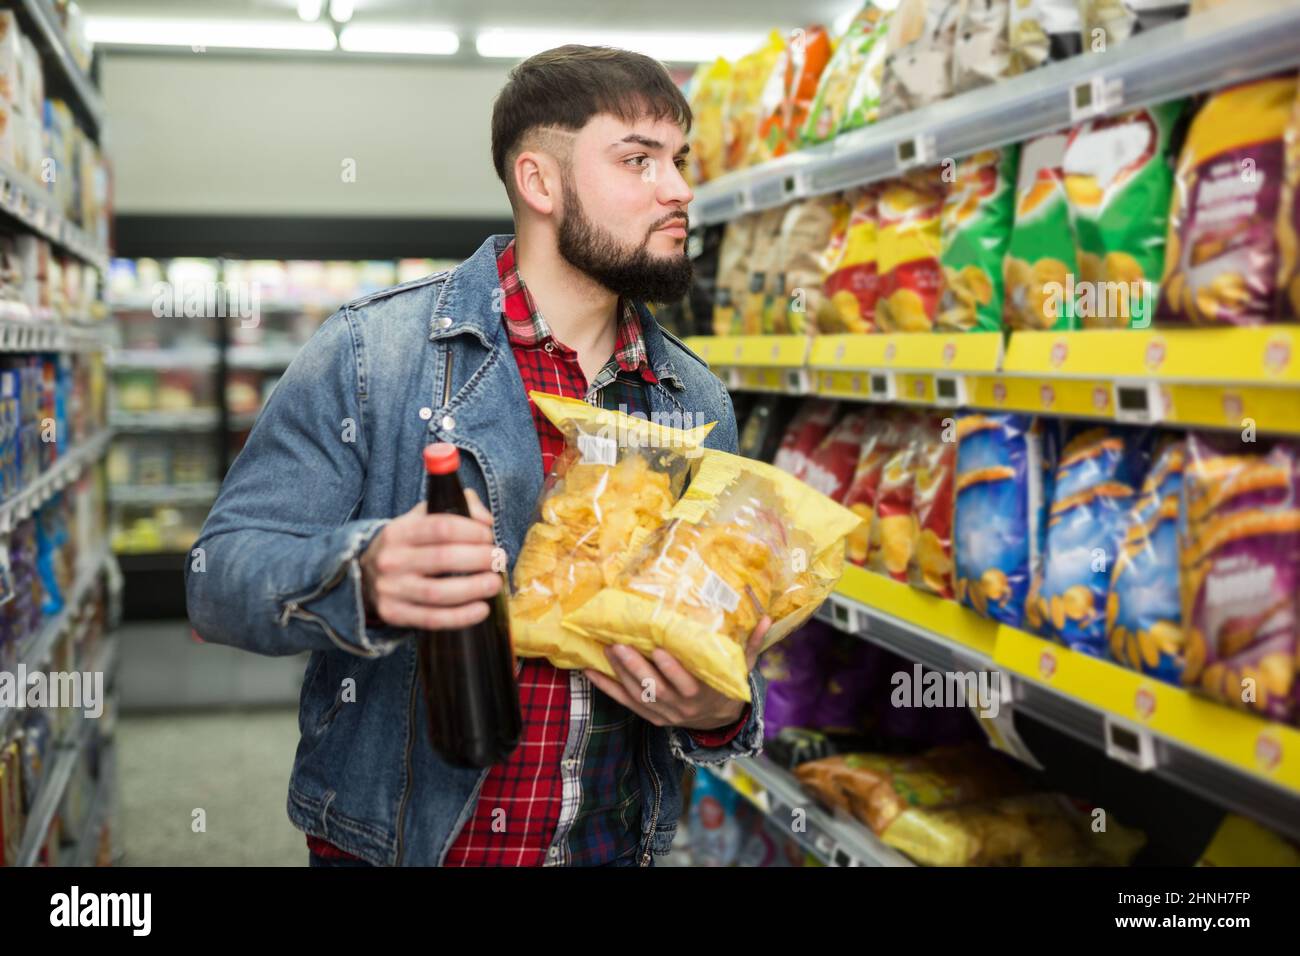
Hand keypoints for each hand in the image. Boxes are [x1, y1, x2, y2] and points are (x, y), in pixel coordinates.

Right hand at [361, 490, 501, 629]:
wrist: (365, 575)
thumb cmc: (407, 546)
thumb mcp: (421, 519)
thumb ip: (456, 507)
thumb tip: (485, 520)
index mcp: (398, 531)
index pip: (441, 527)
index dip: (472, 531)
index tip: (489, 536)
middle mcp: (391, 560)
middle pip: (443, 558)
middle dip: (479, 559)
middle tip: (498, 559)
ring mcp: (390, 589)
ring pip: (438, 592)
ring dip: (474, 588)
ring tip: (495, 583)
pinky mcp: (394, 614)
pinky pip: (432, 619)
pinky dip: (461, 616)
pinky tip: (482, 609)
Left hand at [583, 616, 771, 731]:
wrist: (718, 720)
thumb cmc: (728, 684)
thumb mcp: (743, 666)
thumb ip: (753, 644)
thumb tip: (767, 618)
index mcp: (706, 694)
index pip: (687, 684)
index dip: (672, 669)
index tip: (660, 649)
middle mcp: (683, 708)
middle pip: (656, 688)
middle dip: (636, 667)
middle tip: (619, 644)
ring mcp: (664, 714)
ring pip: (638, 694)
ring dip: (619, 673)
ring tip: (605, 649)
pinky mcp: (650, 717)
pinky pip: (624, 703)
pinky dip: (606, 688)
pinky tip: (590, 671)